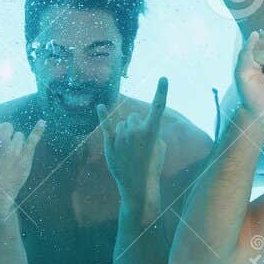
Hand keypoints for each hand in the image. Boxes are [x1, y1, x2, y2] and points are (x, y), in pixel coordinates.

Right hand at [0, 81, 44, 208]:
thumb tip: (2, 124)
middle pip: (7, 125)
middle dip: (6, 135)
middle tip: (2, 152)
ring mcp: (12, 150)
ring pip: (18, 134)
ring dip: (16, 144)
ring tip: (9, 159)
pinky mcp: (25, 157)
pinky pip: (33, 138)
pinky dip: (38, 130)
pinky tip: (43, 123)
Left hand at [99, 77, 167, 206]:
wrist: (137, 185)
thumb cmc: (152, 166)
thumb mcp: (160, 148)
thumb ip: (152, 132)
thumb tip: (141, 127)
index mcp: (152, 131)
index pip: (158, 107)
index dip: (161, 92)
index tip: (163, 78)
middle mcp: (136, 131)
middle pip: (134, 117)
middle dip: (137, 127)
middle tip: (139, 145)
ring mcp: (121, 136)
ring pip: (123, 124)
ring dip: (126, 133)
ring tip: (130, 150)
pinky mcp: (110, 143)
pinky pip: (106, 125)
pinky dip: (103, 115)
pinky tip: (100, 106)